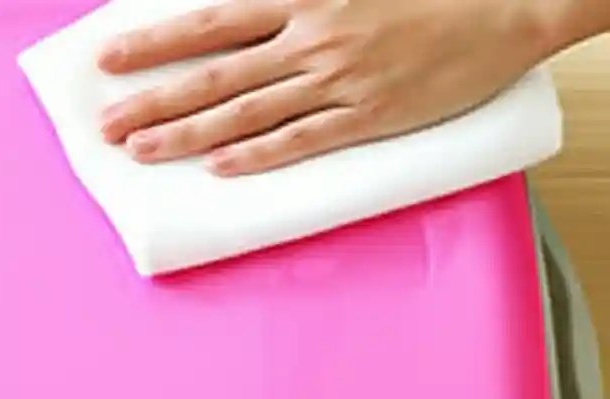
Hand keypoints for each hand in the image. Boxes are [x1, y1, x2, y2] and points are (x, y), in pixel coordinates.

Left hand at [96, 0, 559, 175]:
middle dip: (153, 100)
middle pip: (213, 74)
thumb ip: (284, 1)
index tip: (109, 59)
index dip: (155, 43)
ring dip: (187, 134)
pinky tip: (219, 170)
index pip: (209, 24)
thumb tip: (234, 18)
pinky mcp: (368, 116)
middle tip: (105, 124)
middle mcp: (310, 39)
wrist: (505, 8)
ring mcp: (338, 81)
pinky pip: (303, 140)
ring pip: (245, 112)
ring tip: (140, 151)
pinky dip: (259, 155)